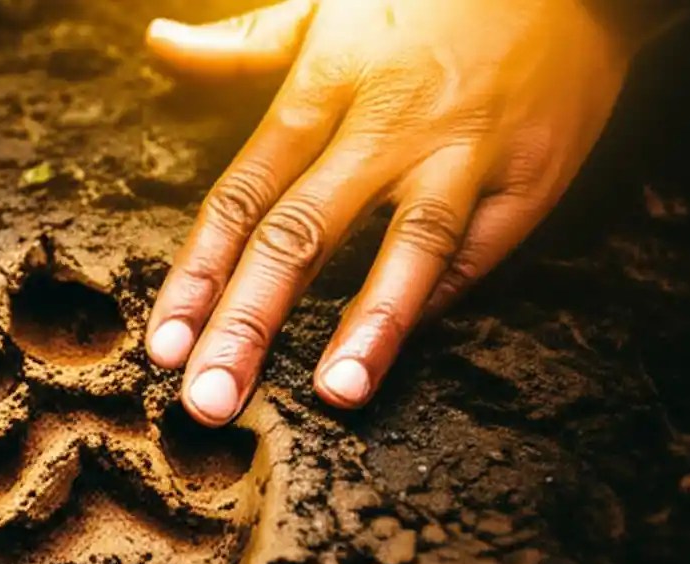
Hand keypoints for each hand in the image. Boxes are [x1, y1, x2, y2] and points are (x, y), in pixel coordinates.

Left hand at [143, 0, 630, 424]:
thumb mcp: (325, 6)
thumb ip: (242, 45)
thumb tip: (159, 44)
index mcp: (324, 86)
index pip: (243, 194)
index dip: (198, 274)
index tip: (164, 346)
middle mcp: (386, 124)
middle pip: (303, 232)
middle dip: (249, 322)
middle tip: (212, 398)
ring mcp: (463, 151)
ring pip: (411, 244)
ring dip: (369, 324)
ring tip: (334, 394)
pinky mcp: (530, 175)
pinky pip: (480, 248)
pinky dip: (441, 299)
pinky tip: (398, 350)